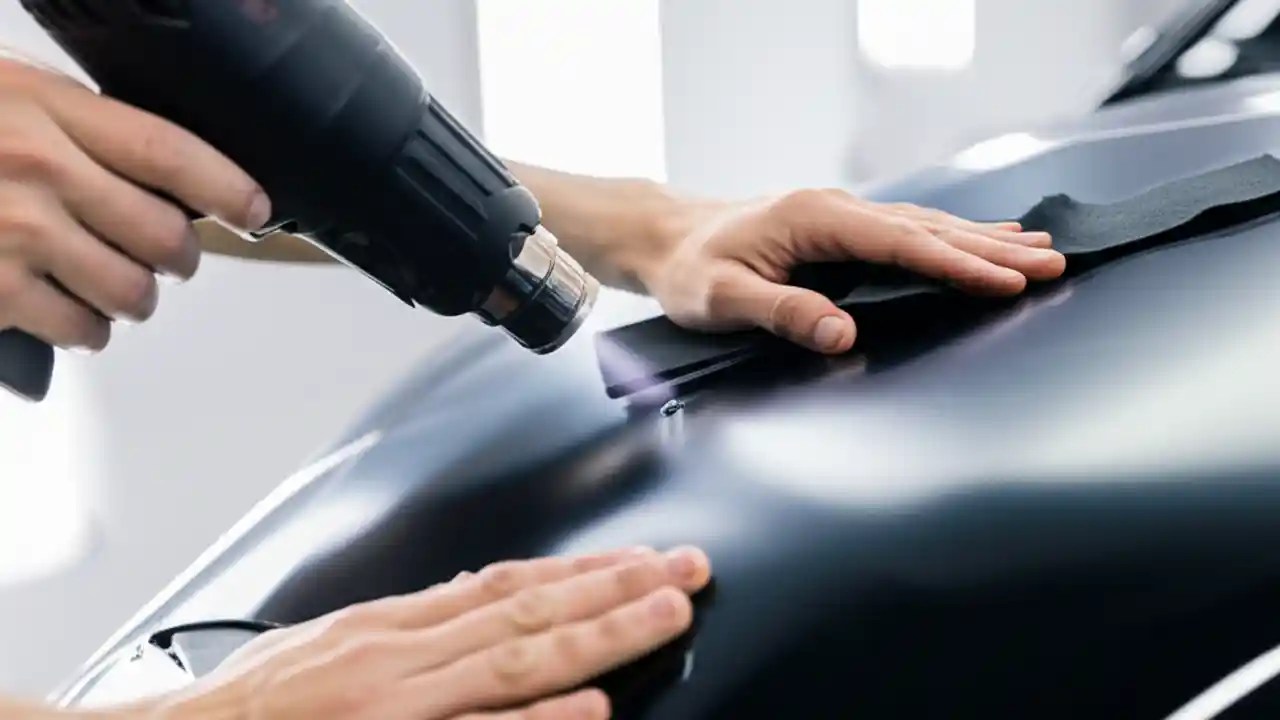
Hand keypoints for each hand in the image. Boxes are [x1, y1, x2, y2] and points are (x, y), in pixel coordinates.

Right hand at [0, 58, 270, 351]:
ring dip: (134, 299)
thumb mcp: (5, 99)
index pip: (167, 150)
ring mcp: (13, 231)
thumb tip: (160, 175)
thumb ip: (74, 129)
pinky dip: (85, 329)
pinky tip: (68, 312)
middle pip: (163, 232)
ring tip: (117, 290)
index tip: (255, 208)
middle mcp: (35, 166)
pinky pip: (81, 328)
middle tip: (171, 259)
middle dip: (179, 257)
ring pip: (132, 291)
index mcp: (43, 107)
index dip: (226, 186)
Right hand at [146, 546, 710, 719]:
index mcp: (392, 624)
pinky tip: (590, 712)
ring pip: (515, 661)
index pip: (508, 584)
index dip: (585, 570)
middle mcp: (402, 655)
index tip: (644, 559)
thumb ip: (415, 619)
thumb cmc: (254, 707)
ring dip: (599, 636)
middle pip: (529, 611)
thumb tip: (482, 586)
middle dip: (617, 589)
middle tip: (688, 570)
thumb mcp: (334, 641)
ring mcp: (397, 706)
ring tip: (667, 616)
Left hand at [641, 189, 1066, 352]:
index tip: (1008, 279)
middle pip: (928, 228)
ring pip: (926, 226)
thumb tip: (844, 335)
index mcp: (815, 218)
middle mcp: (837, 208)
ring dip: (983, 239)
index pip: (901, 242)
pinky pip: (910, 230)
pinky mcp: (843, 228)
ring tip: (1041, 249)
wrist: (669, 239)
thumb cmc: (691, 271)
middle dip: (992, 248)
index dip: (957, 263)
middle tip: (1053, 263)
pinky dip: (954, 236)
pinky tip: (985, 238)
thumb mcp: (723, 299)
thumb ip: (783, 312)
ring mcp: (843, 214)